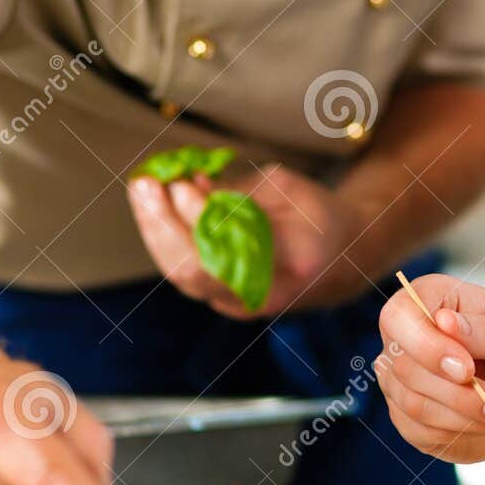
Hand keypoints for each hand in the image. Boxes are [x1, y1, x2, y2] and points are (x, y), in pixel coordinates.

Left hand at [127, 163, 366, 318]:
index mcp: (278, 277)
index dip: (195, 219)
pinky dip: (164, 235)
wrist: (343, 257)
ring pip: (178, 273)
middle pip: (188, 273)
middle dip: (160, 224)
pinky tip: (153, 204)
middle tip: (146, 183)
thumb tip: (191, 182)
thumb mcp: (289, 192)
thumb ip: (240, 193)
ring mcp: (231, 301)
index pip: (221, 257)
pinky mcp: (219, 292)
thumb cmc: (320, 217)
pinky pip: (182, 267)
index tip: (183, 183)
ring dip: (154, 229)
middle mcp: (249, 299)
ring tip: (142, 188)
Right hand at [376, 273, 484, 471]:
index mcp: (429, 298)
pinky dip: (465, 431)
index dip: (426, 346)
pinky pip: (422, 432)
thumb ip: (484, 330)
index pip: (399, 316)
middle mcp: (406, 338)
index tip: (467, 370)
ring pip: (414, 405)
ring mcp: (401, 380)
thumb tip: (445, 321)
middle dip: (463, 395)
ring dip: (469, 416)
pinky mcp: (408, 419)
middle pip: (407, 369)